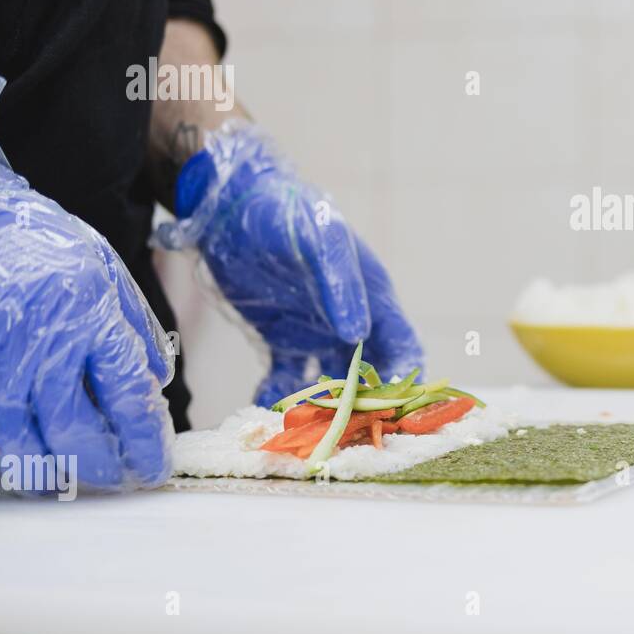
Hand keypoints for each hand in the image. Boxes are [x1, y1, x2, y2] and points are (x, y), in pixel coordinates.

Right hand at [0, 72, 174, 490]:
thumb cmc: (49, 247)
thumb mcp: (108, 275)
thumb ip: (134, 330)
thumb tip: (153, 384)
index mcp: (92, 316)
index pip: (127, 394)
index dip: (142, 439)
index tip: (154, 464)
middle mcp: (44, 342)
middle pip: (74, 427)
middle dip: (100, 463)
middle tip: (117, 479)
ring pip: (21, 438)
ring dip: (49, 470)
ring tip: (71, 483)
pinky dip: (4, 450)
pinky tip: (22, 461)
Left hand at [153, 122, 423, 406]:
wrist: (229, 204)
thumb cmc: (287, 213)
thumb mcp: (322, 240)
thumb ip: (342, 284)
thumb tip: (358, 333)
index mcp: (373, 296)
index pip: (401, 345)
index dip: (403, 377)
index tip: (392, 408)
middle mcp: (351, 319)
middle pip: (371, 374)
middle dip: (363, 405)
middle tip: (345, 430)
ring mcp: (317, 331)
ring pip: (330, 383)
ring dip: (321, 407)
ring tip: (302, 427)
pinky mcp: (283, 338)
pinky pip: (289, 378)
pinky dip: (281, 396)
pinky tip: (266, 407)